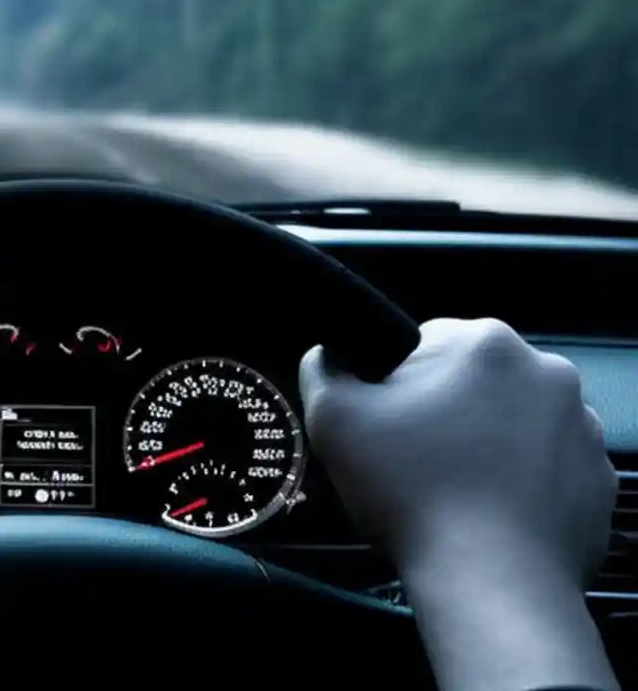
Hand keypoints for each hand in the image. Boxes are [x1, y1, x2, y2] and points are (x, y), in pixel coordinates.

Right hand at [300, 318, 617, 690]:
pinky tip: (490, 510)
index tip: (387, 426)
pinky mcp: (598, 477)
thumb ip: (323, 369)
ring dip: (485, 443)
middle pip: (474, 381)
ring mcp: (581, 426)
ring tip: (453, 489)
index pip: (426, 342)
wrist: (490, 580)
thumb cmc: (412, 493)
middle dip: (445, 411)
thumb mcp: (334, 421)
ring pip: (513, 422)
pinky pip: (548, 467)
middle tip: (414, 461)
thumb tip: (328, 356)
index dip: (395, 384)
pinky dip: (520, 482)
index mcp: (484, 342)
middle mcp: (546, 371)